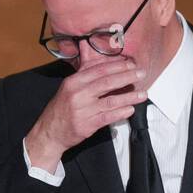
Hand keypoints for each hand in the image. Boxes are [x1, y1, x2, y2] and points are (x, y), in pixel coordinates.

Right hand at [24, 55, 147, 168]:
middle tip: (141, 74)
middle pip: (107, 82)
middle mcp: (78, 94)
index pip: (99, 70)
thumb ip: (84, 75)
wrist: (49, 133)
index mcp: (74, 82)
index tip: (131, 64)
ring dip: (129, 97)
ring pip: (111, 101)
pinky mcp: (87, 125)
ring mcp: (83, 110)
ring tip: (142, 94)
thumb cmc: (61, 110)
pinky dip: (120, 113)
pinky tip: (130, 110)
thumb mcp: (69, 88)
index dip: (117, 66)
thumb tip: (99, 60)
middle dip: (127, 77)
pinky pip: (108, 117)